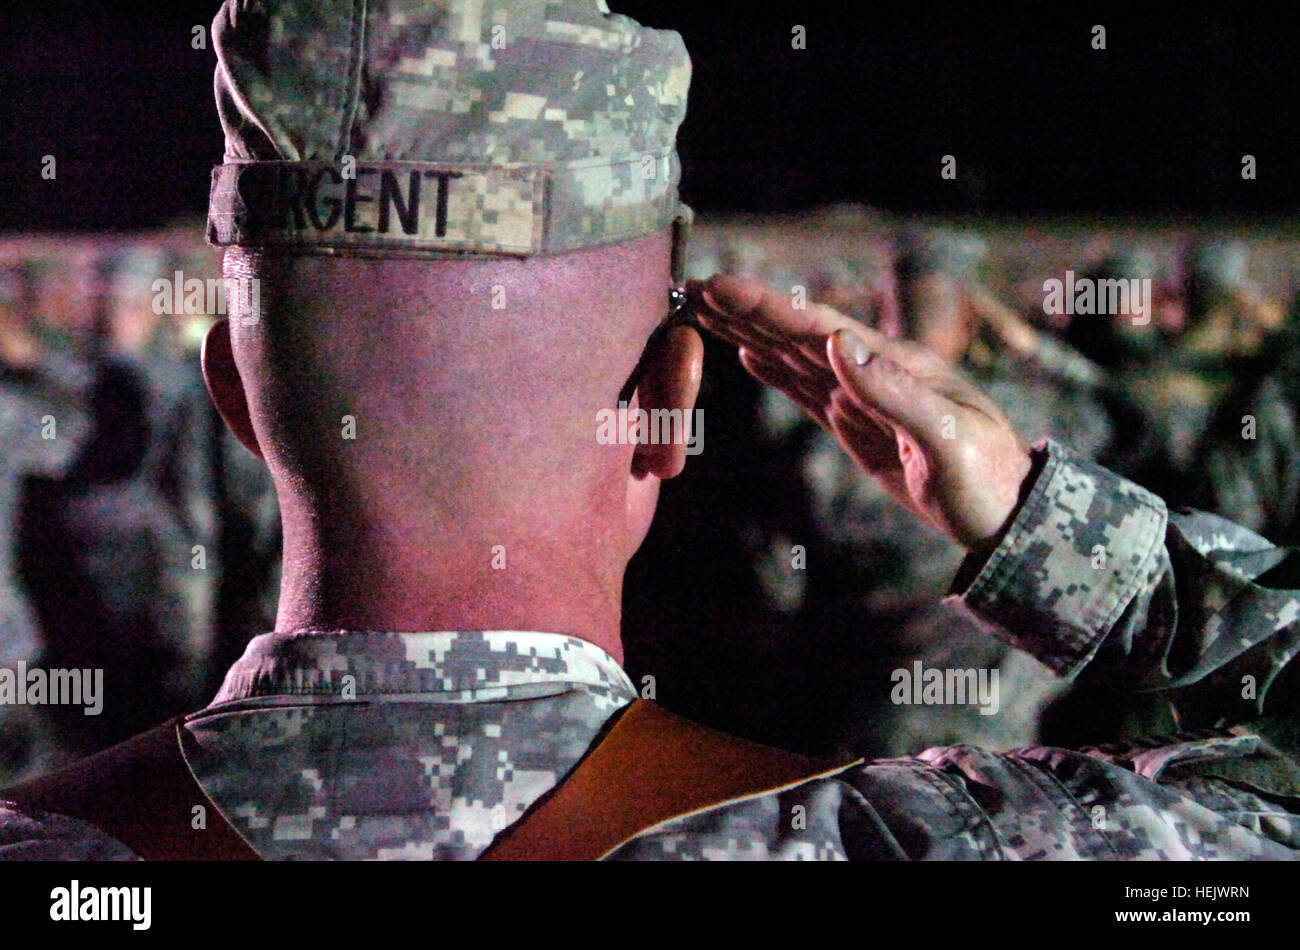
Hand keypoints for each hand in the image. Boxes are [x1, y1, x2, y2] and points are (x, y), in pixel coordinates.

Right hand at [689, 273, 1034, 552]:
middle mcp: (871, 372)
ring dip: (750, 332)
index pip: (816, 327)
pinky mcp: (856, 427)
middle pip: (796, 333)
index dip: (765, 307)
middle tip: (692, 285)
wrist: (1007, 514)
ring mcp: (861, 397)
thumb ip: (891, 391)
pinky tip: (750, 354)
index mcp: (891, 365)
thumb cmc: (985, 477)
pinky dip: (775, 370)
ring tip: (706, 309)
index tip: (718, 285)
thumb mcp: (945, 437)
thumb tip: (837, 342)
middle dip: (745, 310)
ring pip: (793, 357)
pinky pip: (805, 392)